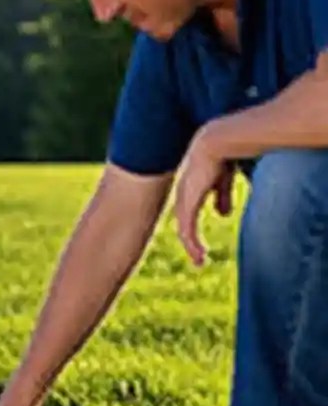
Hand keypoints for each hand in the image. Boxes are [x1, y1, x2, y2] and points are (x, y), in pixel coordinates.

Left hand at [174, 128, 234, 266]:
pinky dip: (192, 244)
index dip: (192, 228)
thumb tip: (223, 215)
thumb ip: (221, 197)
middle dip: (190, 241)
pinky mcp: (188, 204)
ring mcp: (184, 201)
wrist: (214, 144)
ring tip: (200, 260)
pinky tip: (199, 254)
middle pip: (183, 225)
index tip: (198, 242)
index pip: (187, 213)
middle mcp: (183, 197)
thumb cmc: (221, 157)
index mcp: (190, 191)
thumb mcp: (223, 181)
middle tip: (199, 257)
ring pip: (184, 231)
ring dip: (192, 247)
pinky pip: (187, 230)